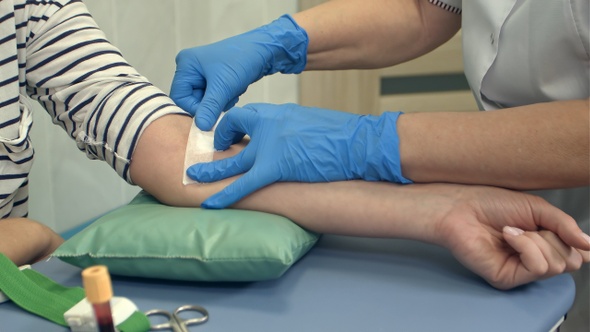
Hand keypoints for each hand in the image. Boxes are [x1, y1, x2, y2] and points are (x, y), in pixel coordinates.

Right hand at [170, 15, 307, 129]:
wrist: (264, 51)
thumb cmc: (241, 61)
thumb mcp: (223, 87)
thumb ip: (210, 108)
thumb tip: (200, 127)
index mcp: (186, 64)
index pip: (180, 97)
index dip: (195, 109)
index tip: (213, 114)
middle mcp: (190, 67)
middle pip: (192, 100)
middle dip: (210, 104)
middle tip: (226, 99)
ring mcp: (202, 72)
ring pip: (204, 100)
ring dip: (219, 102)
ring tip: (232, 91)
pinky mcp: (213, 78)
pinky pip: (213, 97)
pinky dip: (224, 97)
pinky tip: (235, 89)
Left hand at [187, 103, 411, 207]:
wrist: (358, 142)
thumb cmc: (342, 134)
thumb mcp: (310, 122)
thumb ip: (290, 128)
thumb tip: (283, 141)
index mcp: (278, 112)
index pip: (246, 115)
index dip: (235, 126)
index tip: (234, 136)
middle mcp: (269, 123)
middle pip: (232, 129)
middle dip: (218, 142)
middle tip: (209, 152)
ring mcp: (271, 143)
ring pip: (232, 158)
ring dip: (212, 169)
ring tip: (193, 176)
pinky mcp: (277, 165)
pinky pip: (245, 182)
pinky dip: (226, 194)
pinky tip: (211, 204)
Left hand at [437, 185, 589, 288]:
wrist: (461, 207)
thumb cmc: (491, 204)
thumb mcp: (537, 208)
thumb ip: (566, 226)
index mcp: (544, 243)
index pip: (578, 255)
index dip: (579, 245)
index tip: (569, 234)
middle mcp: (535, 259)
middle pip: (572, 260)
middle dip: (555, 237)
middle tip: (530, 227)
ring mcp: (521, 271)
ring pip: (558, 265)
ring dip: (538, 240)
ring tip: (513, 230)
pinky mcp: (508, 278)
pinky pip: (538, 268)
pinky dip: (527, 246)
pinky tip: (508, 236)